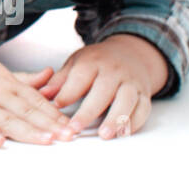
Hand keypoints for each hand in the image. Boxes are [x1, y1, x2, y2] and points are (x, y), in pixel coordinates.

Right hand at [0, 54, 76, 146]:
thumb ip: (25, 79)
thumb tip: (49, 73)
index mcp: (6, 83)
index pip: (35, 100)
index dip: (54, 114)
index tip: (70, 126)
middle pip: (25, 111)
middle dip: (48, 125)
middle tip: (66, 136)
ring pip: (6, 120)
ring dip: (26, 131)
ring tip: (45, 140)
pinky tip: (0, 142)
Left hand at [32, 35, 166, 138]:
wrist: (131, 54)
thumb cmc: (98, 62)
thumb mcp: (77, 62)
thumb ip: (61, 79)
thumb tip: (43, 93)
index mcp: (94, 61)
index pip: (81, 76)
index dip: (68, 92)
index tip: (56, 106)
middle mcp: (115, 71)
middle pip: (103, 91)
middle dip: (89, 111)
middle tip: (75, 128)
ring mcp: (132, 83)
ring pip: (127, 101)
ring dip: (116, 119)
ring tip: (104, 135)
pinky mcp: (144, 95)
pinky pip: (143, 109)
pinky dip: (134, 122)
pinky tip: (123, 133)